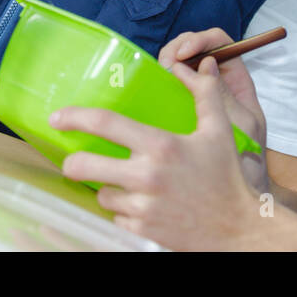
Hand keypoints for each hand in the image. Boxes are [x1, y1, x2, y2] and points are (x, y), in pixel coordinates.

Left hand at [51, 58, 267, 250]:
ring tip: (129, 185)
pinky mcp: (142, 231)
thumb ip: (206, 94)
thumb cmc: (227, 178)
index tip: (57, 117)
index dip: (75, 117)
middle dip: (73, 163)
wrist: (239, 229)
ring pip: (102, 195)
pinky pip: (116, 219)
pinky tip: (143, 206)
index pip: (106, 124)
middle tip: (75, 161)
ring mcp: (142, 207)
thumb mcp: (219, 131)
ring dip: (108, 189)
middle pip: (85, 166)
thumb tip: (200, 65)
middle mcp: (146, 175)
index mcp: (160, 145)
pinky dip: (124, 213)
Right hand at [159, 28, 267, 153]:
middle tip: (164, 65)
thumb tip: (206, 62)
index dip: (201, 40)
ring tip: (158, 76)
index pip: (220, 43)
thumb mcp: (240, 125)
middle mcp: (216, 81)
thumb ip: (224, 95)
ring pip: (179, 63)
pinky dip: (158, 81)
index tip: (183, 55)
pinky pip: (168, 86)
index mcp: (236, 79)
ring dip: (166, 62)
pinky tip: (152, 89)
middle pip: (195, 47)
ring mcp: (196, 93)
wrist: (237, 191)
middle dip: (178, 48)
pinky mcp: (179, 108)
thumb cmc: (247, 159)